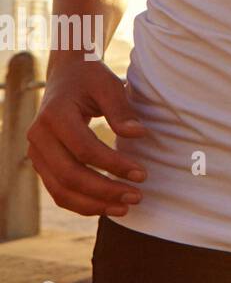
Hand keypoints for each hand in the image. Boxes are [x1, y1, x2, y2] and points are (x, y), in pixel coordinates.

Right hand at [26, 60, 149, 216]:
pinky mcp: (42, 164)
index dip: (113, 164)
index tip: (142, 174)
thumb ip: (121, 109)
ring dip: (93, 204)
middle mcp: (39, 137)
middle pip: (70, 175)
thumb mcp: (108, 85)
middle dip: (105, 190)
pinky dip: (82, 203)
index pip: (84, 149)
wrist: (66, 75)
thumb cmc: (91, 78)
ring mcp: (36, 153)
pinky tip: (108, 206)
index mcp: (54, 115)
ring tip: (125, 208)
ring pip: (60, 190)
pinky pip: (59, 190)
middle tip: (137, 196)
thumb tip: (138, 134)